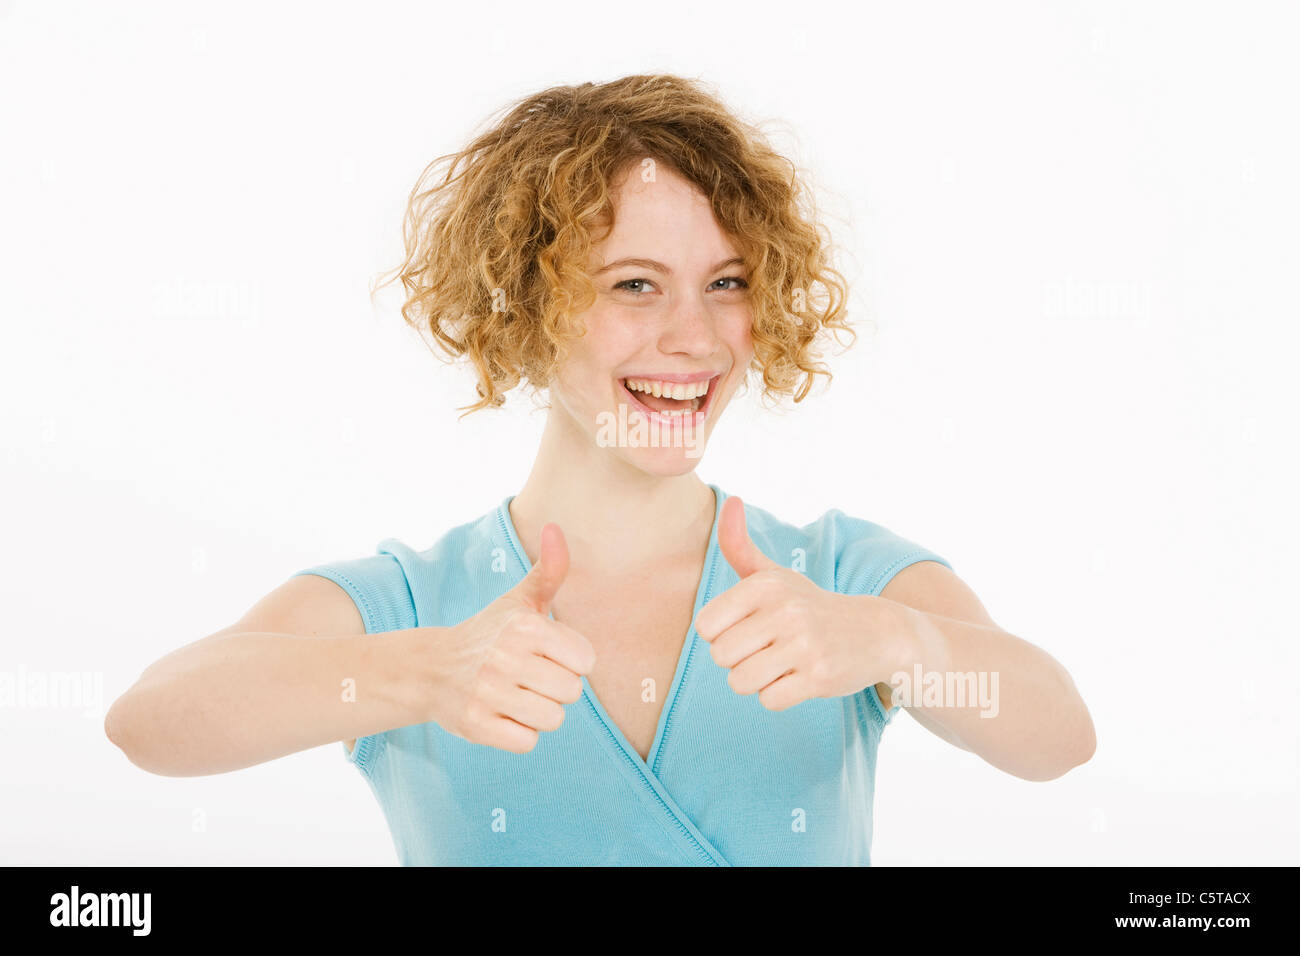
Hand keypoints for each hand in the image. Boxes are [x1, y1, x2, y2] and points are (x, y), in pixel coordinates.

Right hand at [427, 523, 596, 752]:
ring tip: (516, 696)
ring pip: (553, 720)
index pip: (586, 661)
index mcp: (524, 626)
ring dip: (540, 712)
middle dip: (556, 688)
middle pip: (572, 693)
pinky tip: (502, 715)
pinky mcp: (476, 726)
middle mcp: (505, 658)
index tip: (547, 654)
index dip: (571, 661)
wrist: (432, 669)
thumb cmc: (490, 632)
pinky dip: (519, 733)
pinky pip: (528, 742)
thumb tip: (556, 528)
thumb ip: (549, 569)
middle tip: (529, 676)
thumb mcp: (519, 599)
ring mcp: (489, 693)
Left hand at [693, 497, 908, 710]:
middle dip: (738, 660)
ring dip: (757, 681)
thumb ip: (740, 546)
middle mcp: (784, 610)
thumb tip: (730, 501)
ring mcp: (803, 645)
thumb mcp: (775, 575)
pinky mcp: (819, 677)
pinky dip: (779, 695)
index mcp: (765, 584)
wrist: (876, 633)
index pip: (705, 626)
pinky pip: (769, 701)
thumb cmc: (810, 606)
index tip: (748, 628)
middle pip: (720, 656)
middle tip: (767, 649)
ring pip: (740, 682)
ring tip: (781, 664)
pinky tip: (799, 677)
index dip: (722, 634)